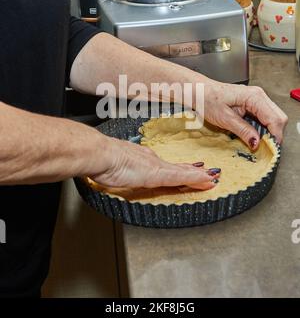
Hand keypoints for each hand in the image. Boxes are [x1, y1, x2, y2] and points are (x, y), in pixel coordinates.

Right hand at [89, 136, 219, 189]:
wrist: (101, 154)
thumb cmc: (103, 160)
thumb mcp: (113, 166)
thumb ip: (118, 168)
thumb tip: (116, 171)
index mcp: (143, 159)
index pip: (166, 166)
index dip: (180, 169)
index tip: (191, 169)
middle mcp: (153, 160)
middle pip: (178, 168)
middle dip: (194, 171)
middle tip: (208, 173)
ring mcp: (157, 166)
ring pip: (183, 172)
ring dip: (199, 176)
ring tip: (212, 177)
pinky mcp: (159, 173)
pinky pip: (182, 176)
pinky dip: (196, 178)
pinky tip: (206, 180)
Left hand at [203, 82, 287, 148]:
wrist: (198, 91)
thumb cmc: (207, 99)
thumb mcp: (224, 118)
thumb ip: (243, 130)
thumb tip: (256, 142)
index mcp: (254, 97)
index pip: (275, 119)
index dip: (275, 136)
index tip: (269, 149)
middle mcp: (258, 96)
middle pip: (278, 118)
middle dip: (273, 134)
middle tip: (263, 147)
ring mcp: (257, 99)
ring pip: (273, 119)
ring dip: (267, 132)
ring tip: (254, 141)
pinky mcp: (252, 104)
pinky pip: (264, 118)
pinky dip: (261, 128)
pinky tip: (251, 134)